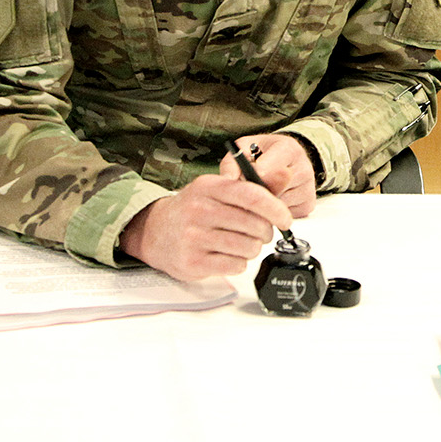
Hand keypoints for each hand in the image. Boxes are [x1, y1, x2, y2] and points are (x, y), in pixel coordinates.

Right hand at [120, 175, 293, 281]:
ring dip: (252, 248)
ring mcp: (194, 237)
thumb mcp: (219, 190)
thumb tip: (286, 176)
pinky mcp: (192, 262)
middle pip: (254, 224)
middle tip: (261, 233)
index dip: (276, 209)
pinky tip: (228, 254)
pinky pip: (236, 265)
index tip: (286, 219)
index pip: (252, 196)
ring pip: (248, 247)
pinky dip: (239, 262)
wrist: (154, 231)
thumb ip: (254, 186)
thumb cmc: (194, 209)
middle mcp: (199, 210)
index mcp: (209, 187)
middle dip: (265, 232)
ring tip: (241, 243)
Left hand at [221, 134, 318, 218]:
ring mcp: (308, 187)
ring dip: (265, 205)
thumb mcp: (244, 148)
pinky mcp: (309, 204)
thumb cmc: (261, 154)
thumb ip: (233, 161)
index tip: (248, 181)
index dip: (260, 176)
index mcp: (289, 149)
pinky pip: (286, 216)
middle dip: (259, 194)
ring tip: (258, 194)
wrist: (285, 159)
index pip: (276, 167)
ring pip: (280, 206)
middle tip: (245, 194)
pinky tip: (270, 201)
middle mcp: (304, 167)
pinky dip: (274, 213)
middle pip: (278, 190)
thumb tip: (228, 179)